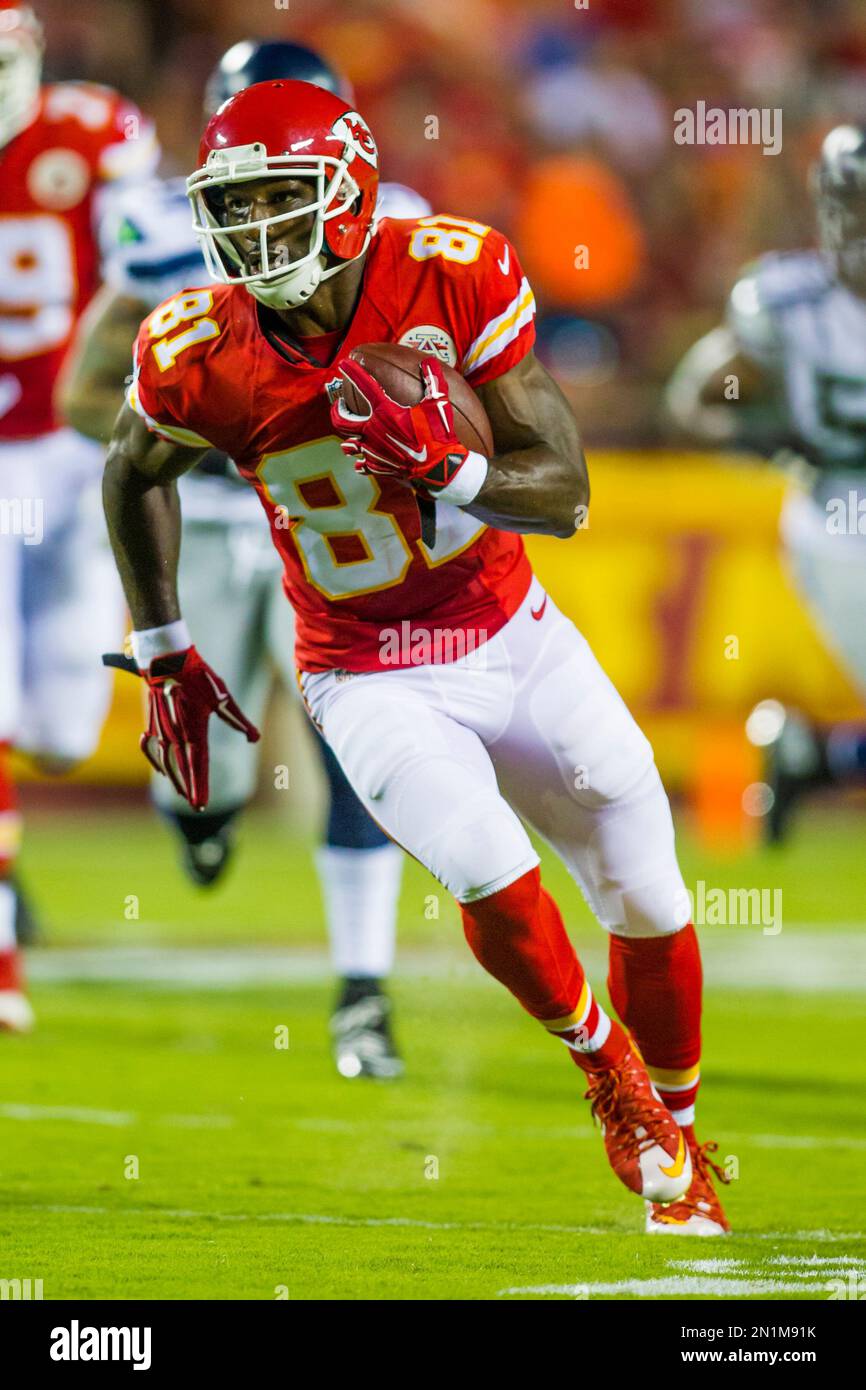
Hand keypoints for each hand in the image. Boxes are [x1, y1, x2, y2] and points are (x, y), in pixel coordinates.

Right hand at [139, 646, 259, 809]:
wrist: (166, 660)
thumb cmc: (198, 677)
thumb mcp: (223, 697)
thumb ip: (238, 721)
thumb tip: (255, 738)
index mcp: (194, 730)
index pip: (199, 766)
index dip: (200, 787)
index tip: (201, 805)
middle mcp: (176, 734)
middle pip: (183, 769)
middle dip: (190, 789)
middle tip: (197, 806)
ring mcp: (160, 729)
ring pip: (166, 762)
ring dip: (175, 779)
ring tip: (183, 792)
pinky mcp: (151, 722)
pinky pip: (149, 747)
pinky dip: (155, 761)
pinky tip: (161, 770)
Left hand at [331, 356, 471, 496]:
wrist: (438, 467)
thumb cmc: (437, 434)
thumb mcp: (438, 404)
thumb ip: (433, 380)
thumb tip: (429, 361)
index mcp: (386, 412)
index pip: (365, 385)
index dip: (353, 371)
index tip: (344, 363)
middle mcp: (373, 430)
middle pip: (341, 420)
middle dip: (337, 410)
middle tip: (340, 405)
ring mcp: (373, 450)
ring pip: (348, 445)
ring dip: (348, 438)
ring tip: (351, 434)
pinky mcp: (377, 466)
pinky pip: (361, 464)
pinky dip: (360, 461)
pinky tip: (362, 459)